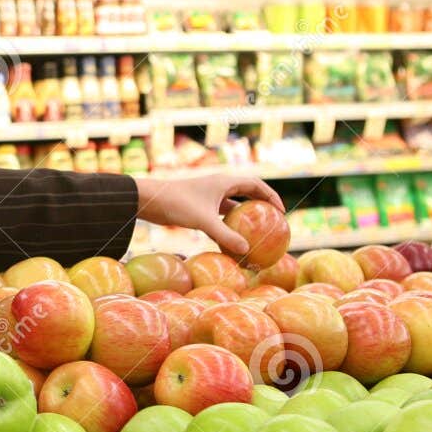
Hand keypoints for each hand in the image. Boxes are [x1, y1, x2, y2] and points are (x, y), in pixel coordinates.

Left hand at [133, 172, 284, 256]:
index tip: (281, 212)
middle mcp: (219, 186)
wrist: (150, 200)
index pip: (256, 184)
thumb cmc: (177, 204)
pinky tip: (232, 241)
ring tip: (257, 233)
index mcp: (224, 181)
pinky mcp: (199, 206)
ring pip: (233, 206)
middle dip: (261, 206)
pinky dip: (228, 226)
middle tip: (273, 222)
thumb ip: (224, 235)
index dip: (271, 196)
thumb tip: (245, 251)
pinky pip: (220, 215)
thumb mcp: (203, 221)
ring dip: (244, 217)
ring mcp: (209, 196)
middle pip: (247, 193)